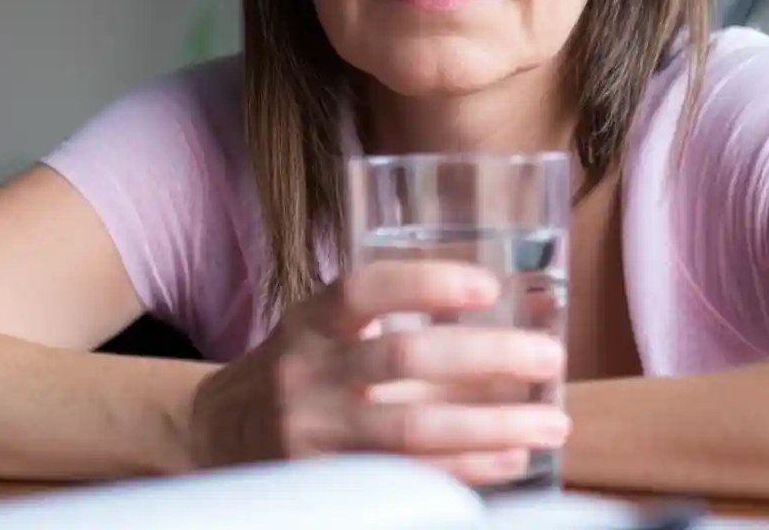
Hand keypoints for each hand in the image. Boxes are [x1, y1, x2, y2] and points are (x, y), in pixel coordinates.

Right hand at [188, 260, 568, 485]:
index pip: (363, 288)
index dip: (425, 283)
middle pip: (403, 359)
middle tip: (549, 356)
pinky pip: (408, 479)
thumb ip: (392, 319)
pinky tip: (510, 460)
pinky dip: (467, 470)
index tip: (487, 286)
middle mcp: (305, 374)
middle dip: (488, 356)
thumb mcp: (322, 331)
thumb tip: (514, 313)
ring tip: (551, 422)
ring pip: (413, 431)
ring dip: (494, 427)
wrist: (217, 436)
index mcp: (309, 323)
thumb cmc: (298, 372)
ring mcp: (312, 435)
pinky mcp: (324, 485)